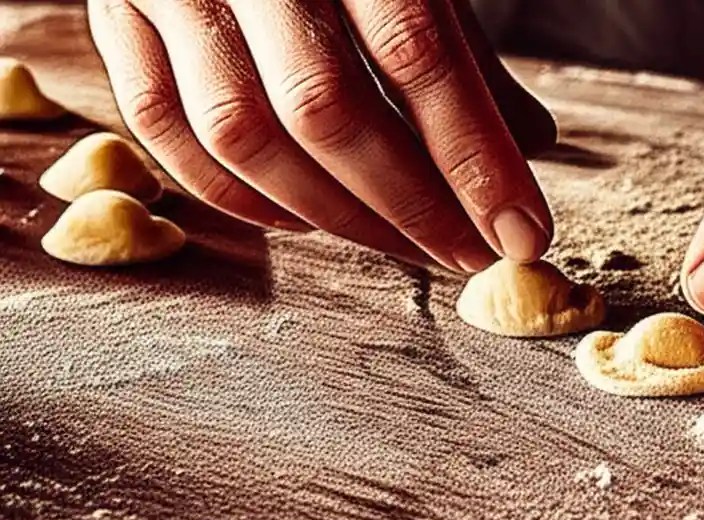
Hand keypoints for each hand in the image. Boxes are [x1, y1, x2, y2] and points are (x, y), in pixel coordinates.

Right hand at [87, 0, 557, 271]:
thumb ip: (463, 50)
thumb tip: (530, 145)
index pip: (418, 53)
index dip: (475, 159)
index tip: (522, 235)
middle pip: (326, 109)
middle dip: (410, 205)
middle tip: (467, 254)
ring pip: (241, 134)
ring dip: (332, 214)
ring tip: (402, 245)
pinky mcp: (116, 11)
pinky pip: (163, 127)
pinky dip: (237, 193)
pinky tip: (304, 219)